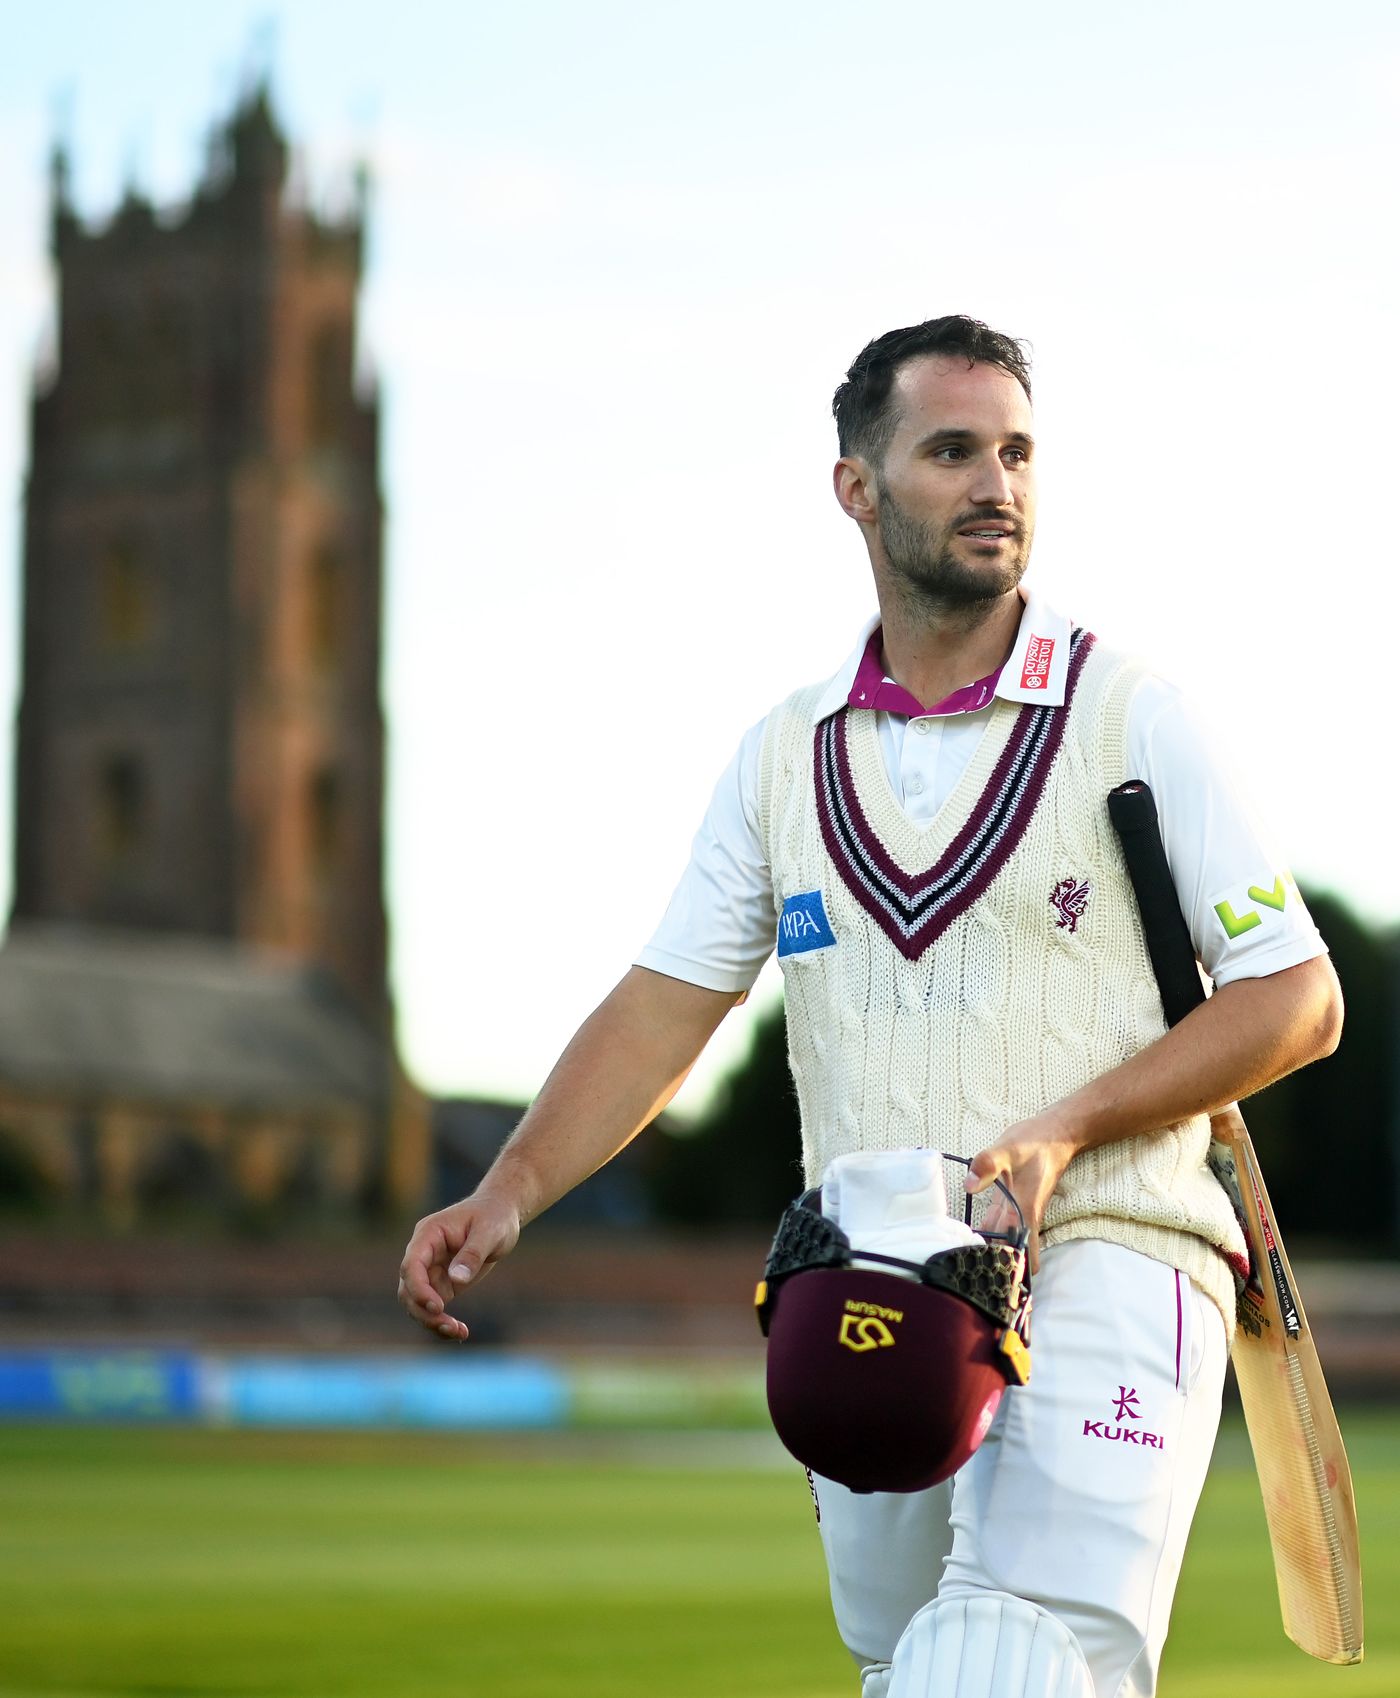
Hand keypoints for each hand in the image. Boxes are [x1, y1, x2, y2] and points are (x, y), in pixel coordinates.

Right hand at [397, 1190, 521, 1340]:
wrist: (500, 1215)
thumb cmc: (494, 1216)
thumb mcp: (489, 1231)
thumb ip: (472, 1254)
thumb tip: (456, 1279)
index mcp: (428, 1234)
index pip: (411, 1264)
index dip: (418, 1288)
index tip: (437, 1306)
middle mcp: (424, 1253)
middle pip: (408, 1288)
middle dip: (424, 1311)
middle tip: (450, 1326)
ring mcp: (431, 1269)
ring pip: (417, 1302)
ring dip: (432, 1321)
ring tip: (459, 1333)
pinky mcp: (442, 1283)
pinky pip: (433, 1307)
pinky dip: (442, 1320)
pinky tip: (460, 1332)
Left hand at [965, 1112, 1080, 1272]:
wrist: (1054, 1133)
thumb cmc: (1035, 1141)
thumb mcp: (1009, 1148)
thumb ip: (988, 1164)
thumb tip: (969, 1185)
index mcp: (1025, 1211)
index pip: (1026, 1254)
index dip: (1015, 1272)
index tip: (999, 1286)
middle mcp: (1022, 1217)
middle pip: (1010, 1253)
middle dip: (995, 1269)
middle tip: (967, 1281)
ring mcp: (1015, 1211)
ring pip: (1001, 1241)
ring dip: (987, 1253)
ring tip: (960, 1266)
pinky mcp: (1008, 1203)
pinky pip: (995, 1226)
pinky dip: (983, 1235)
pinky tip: (963, 1239)